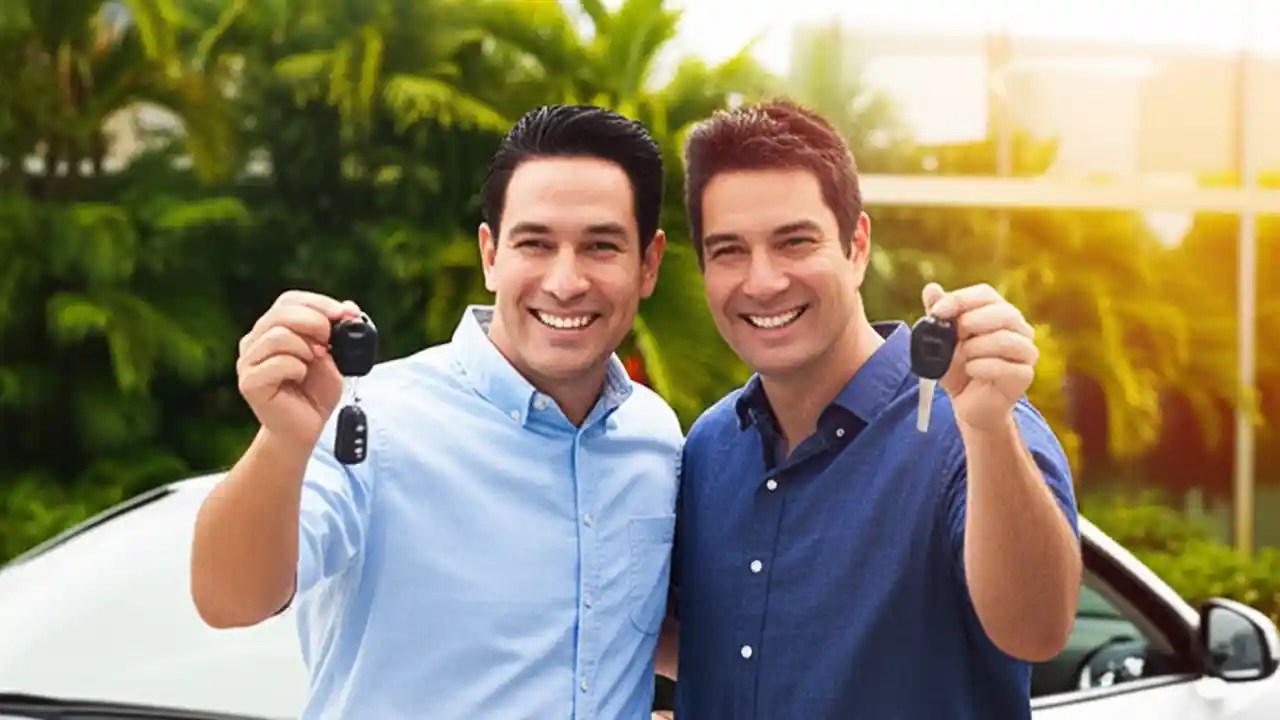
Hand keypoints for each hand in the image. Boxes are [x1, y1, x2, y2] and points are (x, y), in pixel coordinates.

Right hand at [236, 290, 361, 449]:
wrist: (304, 429)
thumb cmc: (315, 393)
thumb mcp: (334, 357)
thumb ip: (338, 332)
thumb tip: (349, 307)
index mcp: (271, 329)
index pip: (289, 300)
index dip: (318, 303)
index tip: (344, 313)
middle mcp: (255, 342)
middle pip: (282, 313)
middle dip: (315, 322)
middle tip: (330, 341)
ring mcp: (248, 362)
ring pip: (278, 336)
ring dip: (306, 347)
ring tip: (313, 362)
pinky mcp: (250, 383)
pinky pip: (277, 362)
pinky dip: (297, 367)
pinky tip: (300, 377)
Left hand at [922, 282, 1036, 432]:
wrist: (969, 403)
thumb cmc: (958, 367)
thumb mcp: (941, 341)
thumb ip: (938, 315)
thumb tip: (931, 288)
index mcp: (998, 312)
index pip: (986, 294)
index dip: (961, 299)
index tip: (938, 311)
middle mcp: (1018, 328)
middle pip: (1004, 313)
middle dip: (973, 321)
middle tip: (954, 334)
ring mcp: (1025, 351)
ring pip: (1007, 339)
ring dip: (977, 347)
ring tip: (963, 357)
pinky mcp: (1024, 375)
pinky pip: (1007, 367)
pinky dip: (983, 367)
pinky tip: (971, 370)